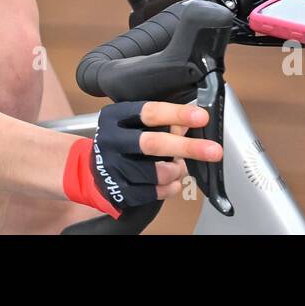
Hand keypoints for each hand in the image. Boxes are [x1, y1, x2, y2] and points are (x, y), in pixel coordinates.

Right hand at [63, 100, 221, 217]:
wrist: (91, 171)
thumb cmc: (121, 142)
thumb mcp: (134, 124)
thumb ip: (161, 122)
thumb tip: (191, 121)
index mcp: (116, 117)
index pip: (149, 113)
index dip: (177, 114)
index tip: (201, 116)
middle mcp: (111, 140)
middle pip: (153, 144)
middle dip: (187, 148)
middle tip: (214, 150)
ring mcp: (113, 167)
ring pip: (157, 172)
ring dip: (177, 171)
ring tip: (180, 168)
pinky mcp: (118, 190)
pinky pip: (154, 192)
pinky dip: (171, 188)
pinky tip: (172, 182)